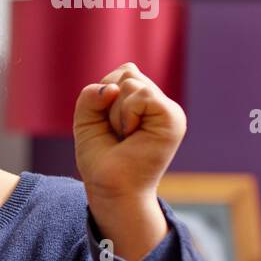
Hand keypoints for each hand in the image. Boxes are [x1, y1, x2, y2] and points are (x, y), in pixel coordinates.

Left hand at [73, 62, 183, 260]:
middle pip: (126, 74)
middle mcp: (160, 103)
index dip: (104, 95)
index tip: (109, 125)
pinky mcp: (173, 118)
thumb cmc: (102, 158)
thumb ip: (91, 95)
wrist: (111, 188)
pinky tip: (132, 135)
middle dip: (108, 104)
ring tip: (125, 136)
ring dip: (115, 113)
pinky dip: (127, 114)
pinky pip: (142, 95)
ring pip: (131, 83)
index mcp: (146, 101)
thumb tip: (112, 87)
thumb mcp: (86, 120)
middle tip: (118, 133)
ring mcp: (169, 110)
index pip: (123, 72)